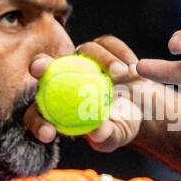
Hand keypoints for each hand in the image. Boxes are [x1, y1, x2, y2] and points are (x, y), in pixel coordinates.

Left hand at [24, 35, 144, 151]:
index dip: (38, 123)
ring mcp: (82, 60)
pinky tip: (131, 67)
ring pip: (84, 50)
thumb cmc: (122, 125)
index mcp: (57, 107)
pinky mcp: (102, 47)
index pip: (36, 115)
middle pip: (43, 68)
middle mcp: (63, 78)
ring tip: (121, 74)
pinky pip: (107, 44)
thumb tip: (95, 132)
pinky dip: (120, 54)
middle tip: (41, 68)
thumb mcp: (115, 136)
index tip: (49, 133)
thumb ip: (104, 136)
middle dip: (39, 65)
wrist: (144, 107)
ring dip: (103, 59)